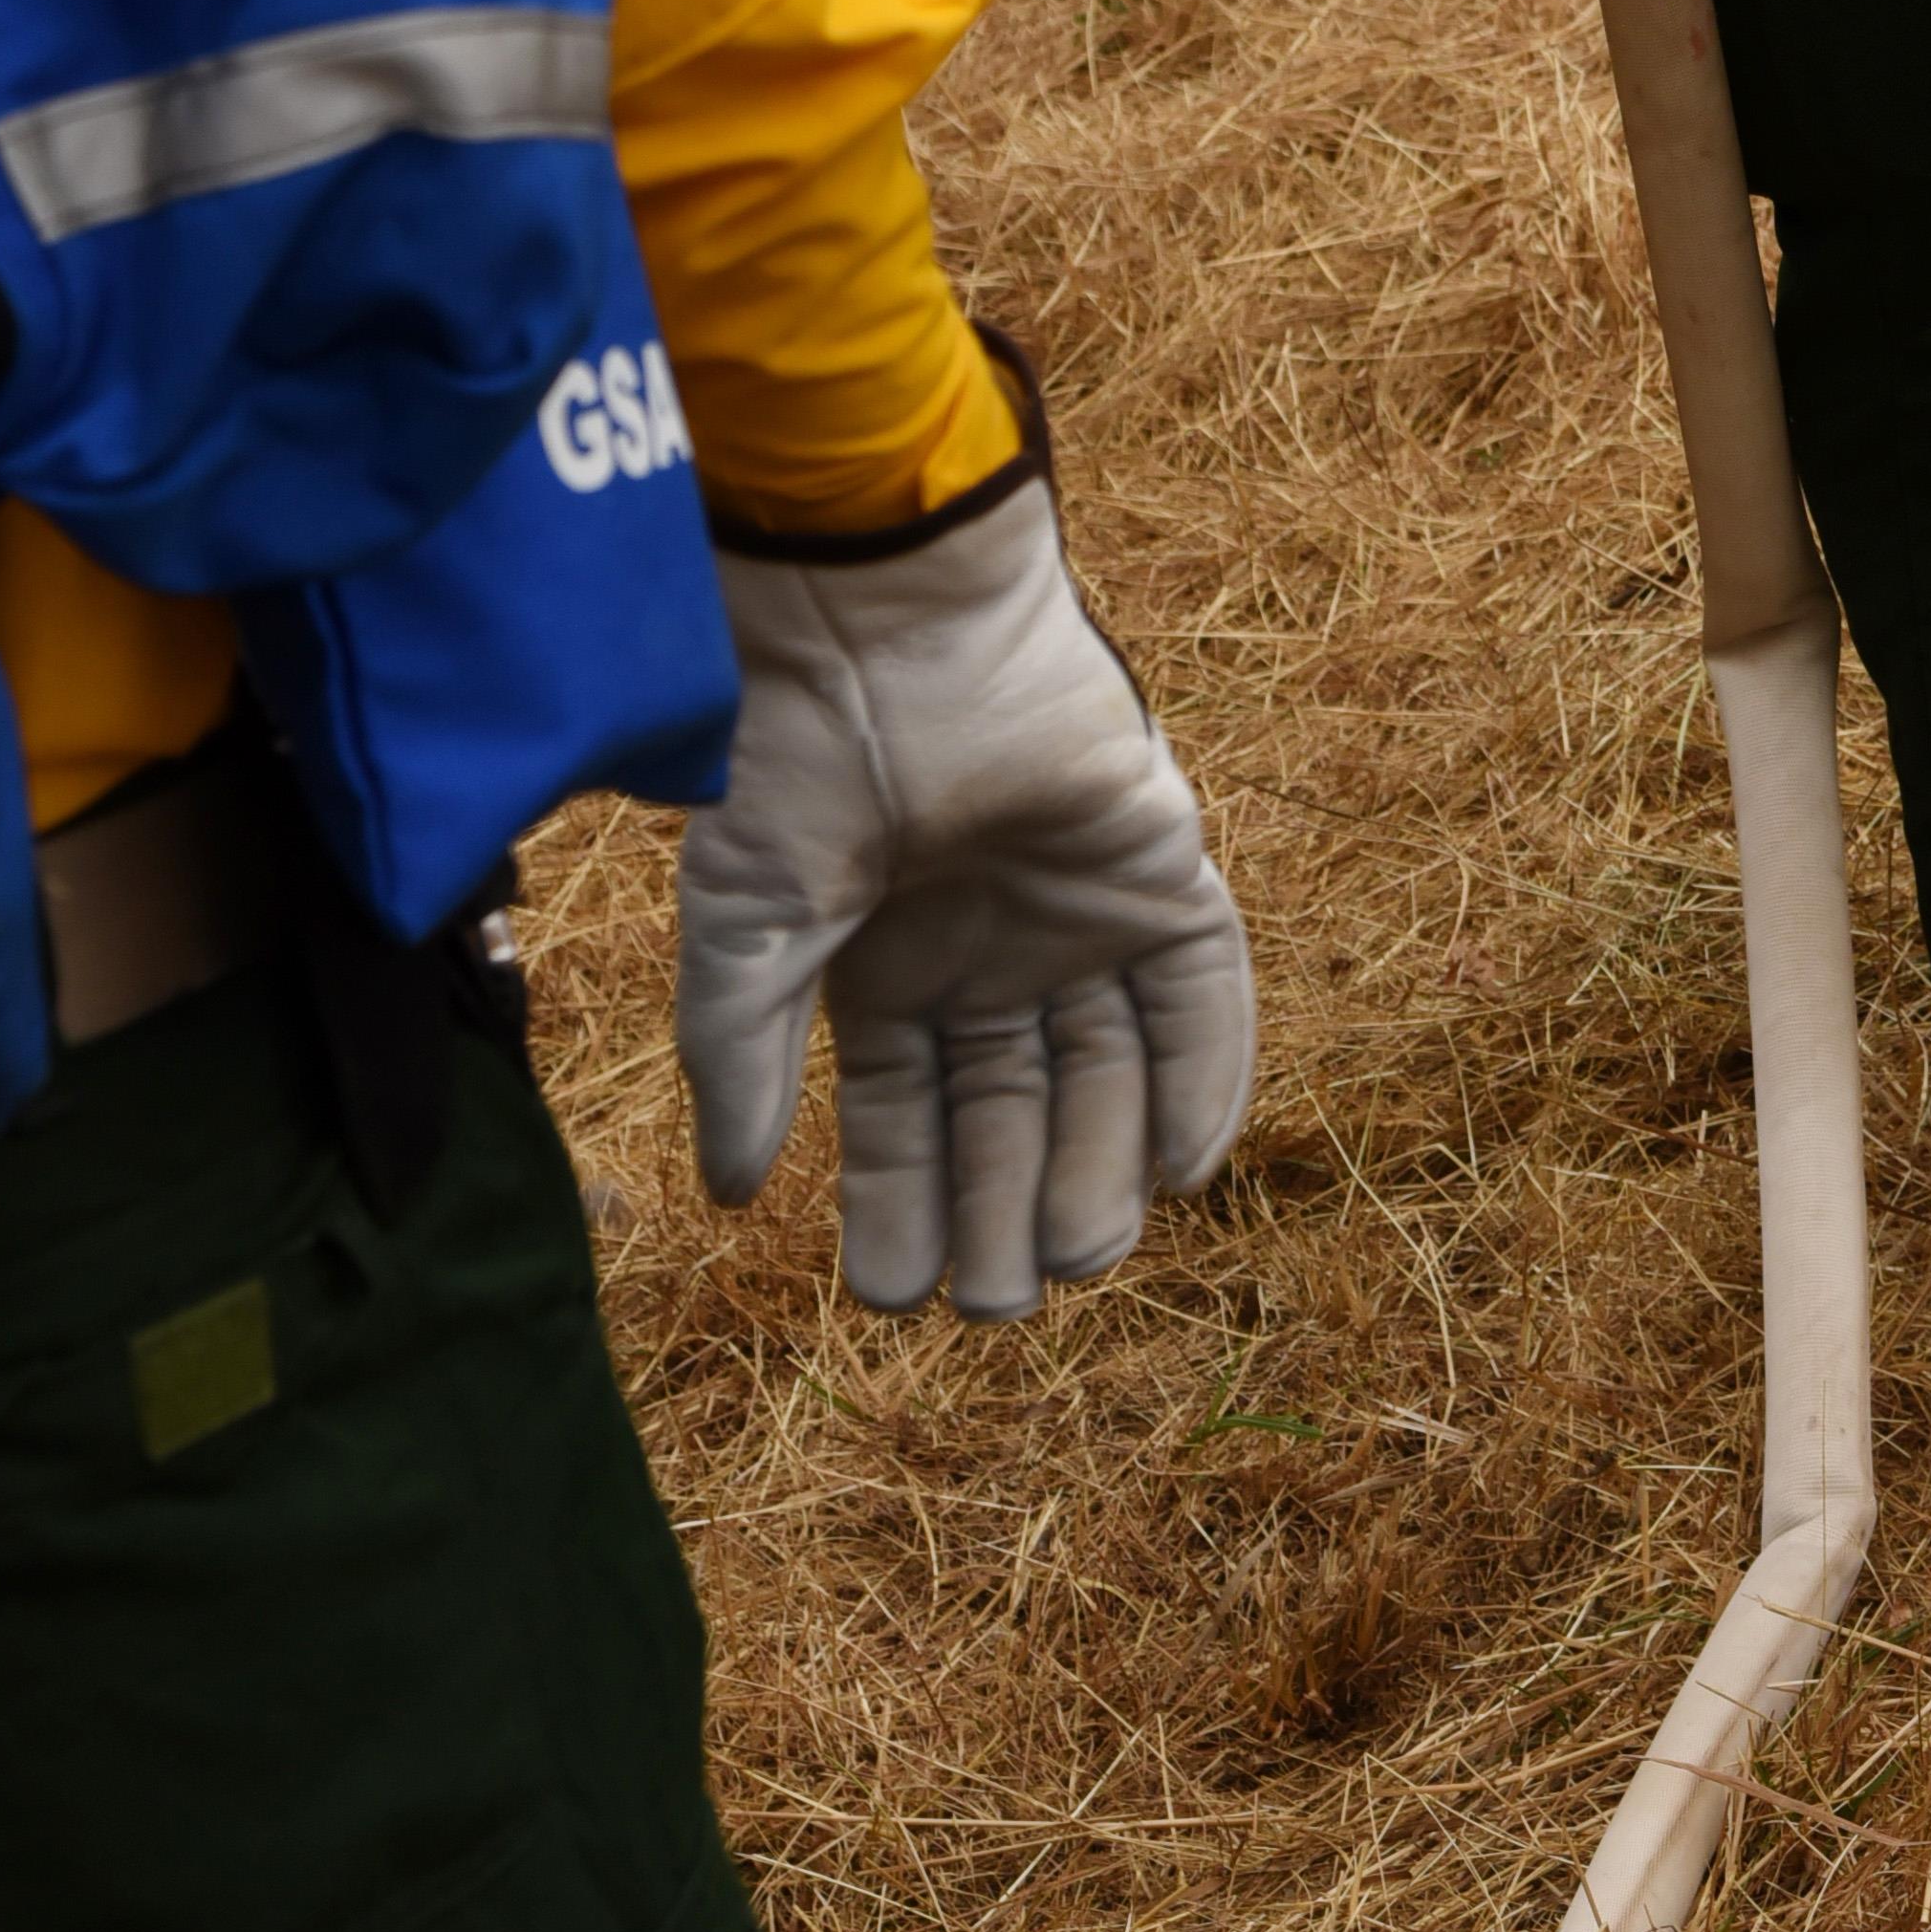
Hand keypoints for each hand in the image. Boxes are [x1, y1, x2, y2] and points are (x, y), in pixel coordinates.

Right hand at [676, 458, 1256, 1313]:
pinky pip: (1203, 988)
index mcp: (891, 965)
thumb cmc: (801, 758)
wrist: (885, 625)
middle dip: (1004, 1210)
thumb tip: (725, 1193)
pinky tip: (1182, 1168)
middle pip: (1013, 1110)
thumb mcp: (752, 928)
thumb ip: (743, 1058)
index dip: (903, 1205)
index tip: (894, 1299)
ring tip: (1074, 1259)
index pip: (906, 1117)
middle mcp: (992, 948)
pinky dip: (1206, 1076)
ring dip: (1102, 1168)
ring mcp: (1082, 909)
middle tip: (996, 1306)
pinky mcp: (1159, 863)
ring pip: (1110, 1069)